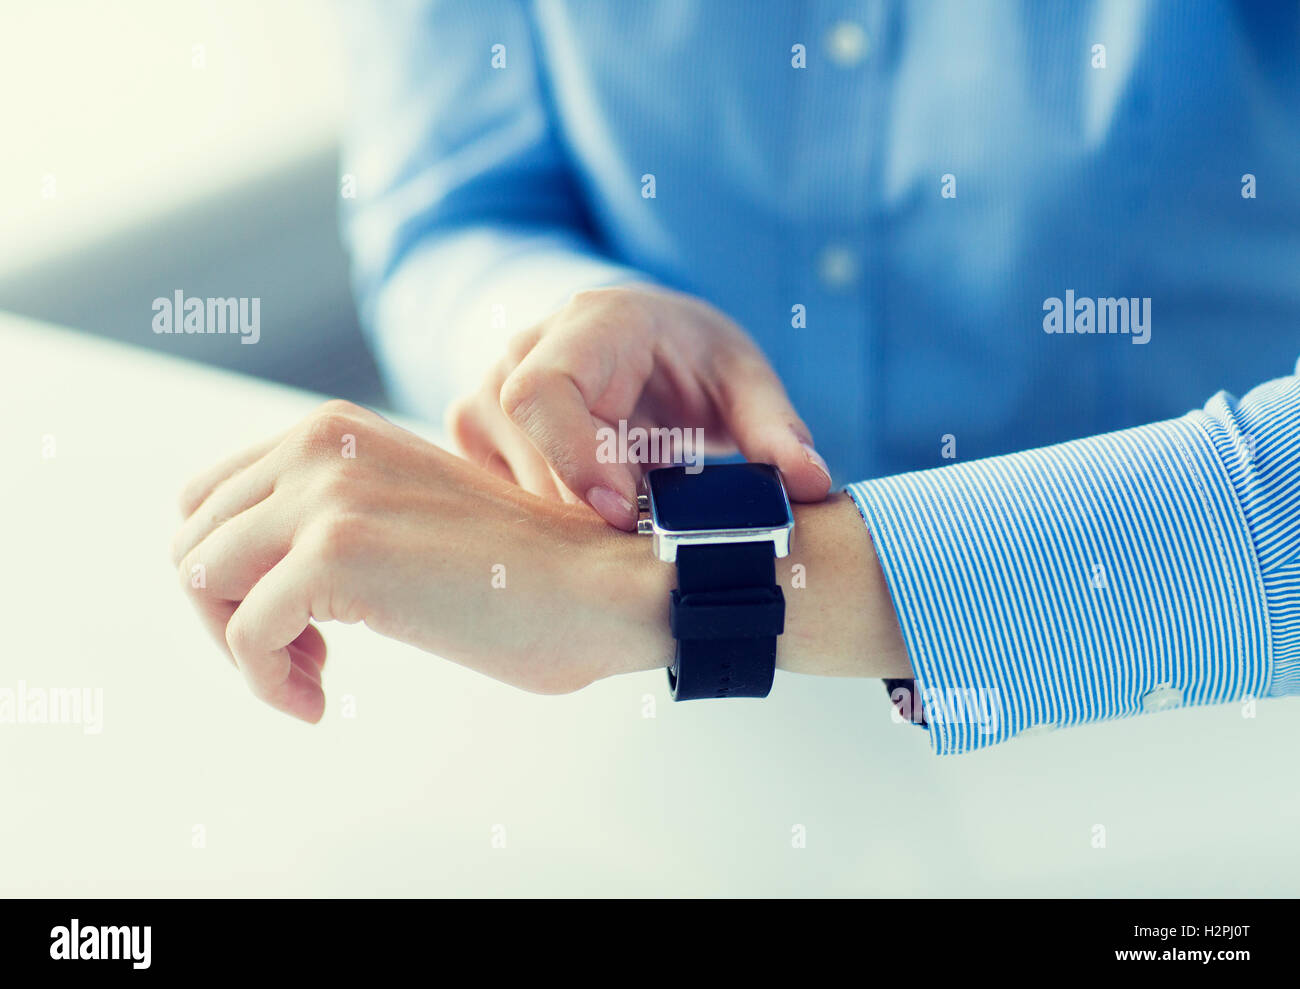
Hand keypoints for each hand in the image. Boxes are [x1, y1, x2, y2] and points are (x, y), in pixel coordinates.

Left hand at [170, 401, 671, 721]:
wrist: (601, 588)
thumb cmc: (524, 574)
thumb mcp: (408, 511)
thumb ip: (339, 514)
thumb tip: (259, 574)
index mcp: (335, 430)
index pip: (210, 498)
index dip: (233, 573)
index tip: (291, 620)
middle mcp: (321, 444)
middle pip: (193, 539)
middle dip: (228, 613)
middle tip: (300, 657)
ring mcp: (327, 494)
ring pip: (200, 579)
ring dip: (241, 647)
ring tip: (311, 677)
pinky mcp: (337, 555)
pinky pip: (244, 633)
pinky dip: (267, 681)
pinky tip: (318, 701)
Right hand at [445, 284, 832, 528]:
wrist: (636, 336)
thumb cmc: (688, 354)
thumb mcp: (742, 378)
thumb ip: (774, 428)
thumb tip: (811, 482)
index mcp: (591, 326)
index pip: (544, 393)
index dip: (575, 458)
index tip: (621, 510)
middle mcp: (522, 353)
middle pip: (529, 455)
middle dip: (589, 509)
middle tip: (650, 529)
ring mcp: (486, 394)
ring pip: (511, 488)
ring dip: (573, 520)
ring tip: (632, 513)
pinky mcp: (477, 437)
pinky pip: (502, 500)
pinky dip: (551, 523)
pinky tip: (594, 514)